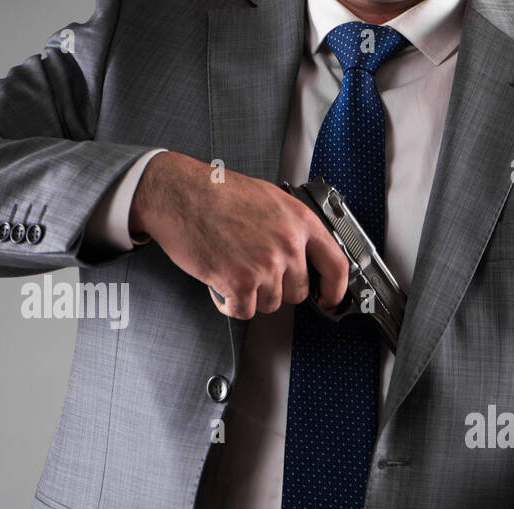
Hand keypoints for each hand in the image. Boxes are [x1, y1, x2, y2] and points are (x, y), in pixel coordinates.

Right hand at [129, 151, 347, 318]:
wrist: (177, 193)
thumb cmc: (216, 192)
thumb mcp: (269, 199)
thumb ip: (291, 227)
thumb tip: (304, 254)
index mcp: (299, 221)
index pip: (336, 265)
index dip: (336, 290)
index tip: (330, 300)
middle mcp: (287, 244)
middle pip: (298, 292)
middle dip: (277, 288)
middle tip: (254, 271)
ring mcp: (265, 265)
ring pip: (270, 303)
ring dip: (251, 294)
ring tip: (233, 267)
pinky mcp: (239, 282)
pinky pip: (243, 311)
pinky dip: (230, 303)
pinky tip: (220, 283)